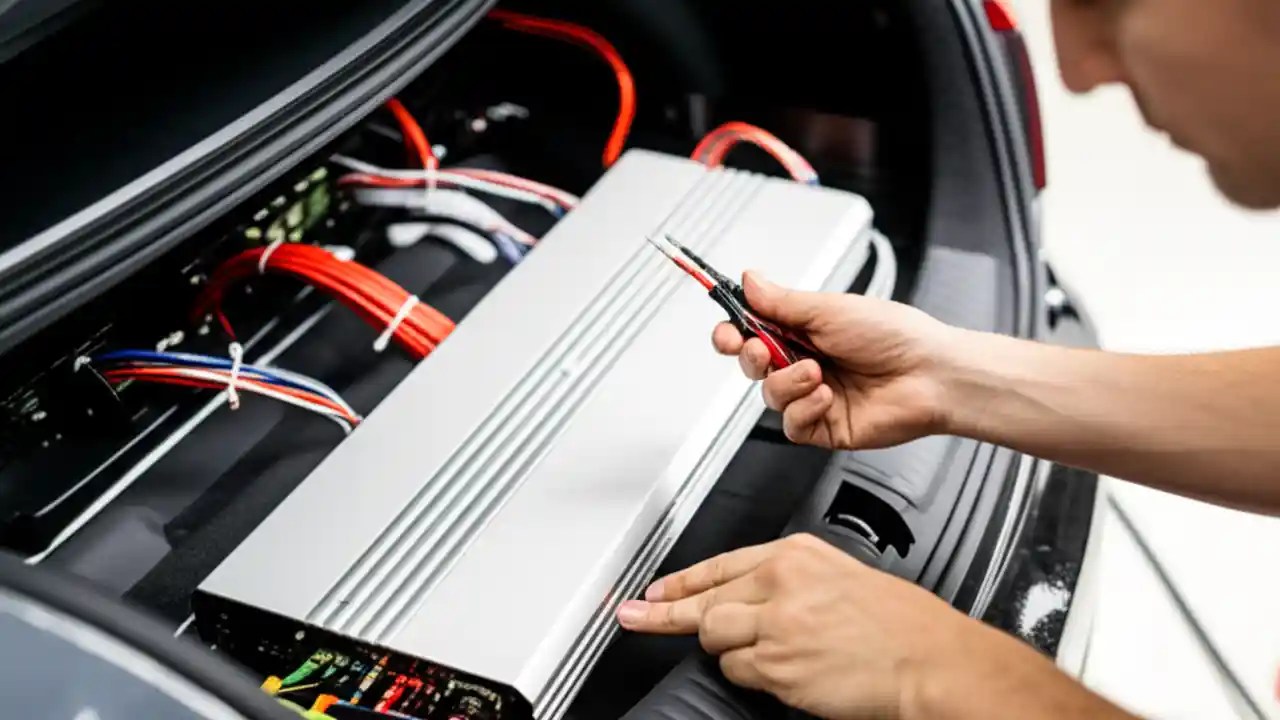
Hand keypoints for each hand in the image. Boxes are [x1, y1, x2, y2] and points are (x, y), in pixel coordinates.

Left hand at [616, 534, 1131, 719]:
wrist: (930, 659)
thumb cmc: (900, 623)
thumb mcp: (840, 576)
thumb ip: (788, 582)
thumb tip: (747, 598)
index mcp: (795, 554)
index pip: (719, 565)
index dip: (679, 583)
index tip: (651, 592)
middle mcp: (780, 584)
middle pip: (703, 604)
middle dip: (666, 617)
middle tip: (633, 618)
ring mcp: (775, 627)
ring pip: (717, 640)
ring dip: (730, 652)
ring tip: (767, 656)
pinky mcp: (778, 667)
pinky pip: (741, 674)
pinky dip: (753, 677)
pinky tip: (784, 673)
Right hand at [714, 272, 960, 448]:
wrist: (932, 375)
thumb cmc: (897, 336)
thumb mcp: (831, 308)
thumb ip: (782, 301)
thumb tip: (749, 280)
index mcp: (805, 329)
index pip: (752, 331)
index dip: (732, 332)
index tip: (727, 331)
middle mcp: (806, 361)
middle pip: (752, 364)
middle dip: (750, 357)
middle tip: (764, 350)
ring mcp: (814, 395)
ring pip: (769, 396)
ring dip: (786, 383)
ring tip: (816, 373)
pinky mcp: (824, 425)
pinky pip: (791, 425)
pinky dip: (803, 409)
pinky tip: (826, 396)